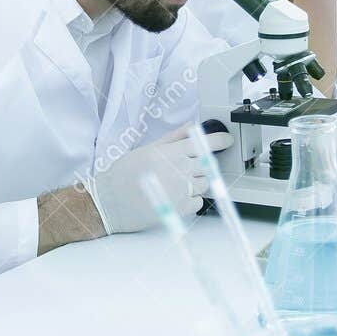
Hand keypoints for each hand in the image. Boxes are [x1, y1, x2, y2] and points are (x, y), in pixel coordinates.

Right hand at [85, 125, 231, 234]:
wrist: (109, 200)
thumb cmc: (124, 174)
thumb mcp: (148, 149)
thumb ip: (173, 138)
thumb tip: (192, 126)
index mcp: (171, 152)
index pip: (205, 142)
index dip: (220, 140)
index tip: (227, 140)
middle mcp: (179, 169)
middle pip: (208, 164)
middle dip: (202, 165)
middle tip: (187, 167)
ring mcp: (181, 190)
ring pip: (204, 183)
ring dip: (196, 182)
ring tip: (176, 183)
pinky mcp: (180, 208)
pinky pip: (198, 202)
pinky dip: (191, 199)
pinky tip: (175, 196)